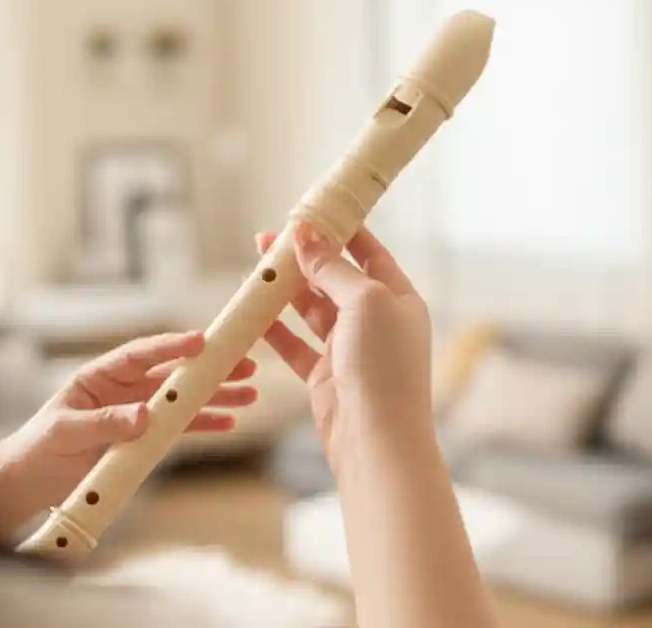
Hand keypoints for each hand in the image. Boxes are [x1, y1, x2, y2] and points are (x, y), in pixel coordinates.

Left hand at [0, 331, 256, 540]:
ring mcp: (134, 414)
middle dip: (208, 369)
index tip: (200, 341)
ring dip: (214, 397)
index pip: (140, 354)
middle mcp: (121, 390)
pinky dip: (202, 425)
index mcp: (99, 376)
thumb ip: (104, 423)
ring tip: (249, 394)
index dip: (171, 346)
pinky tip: (227, 422)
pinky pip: (177, 428)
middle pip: (171, 374)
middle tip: (244, 363)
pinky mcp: (141, 439)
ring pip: (181, 401)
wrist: (25, 484)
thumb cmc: (36, 449)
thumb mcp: (66, 433)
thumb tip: (144, 415)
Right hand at [257, 222, 432, 476]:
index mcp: (398, 298)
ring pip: (310, 309)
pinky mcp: (322, 375)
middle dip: (303, 258)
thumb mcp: (364, 302)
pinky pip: (293, 343)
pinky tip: (253, 310)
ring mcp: (348, 349)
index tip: (311, 211)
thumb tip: (305, 233)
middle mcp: (375, 321)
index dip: (341, 231)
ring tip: (256, 267)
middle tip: (268, 239)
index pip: (369, 253)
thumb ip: (331, 268)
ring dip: (284, 289)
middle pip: (334, 278)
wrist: (377, 439)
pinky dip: (273, 327)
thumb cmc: (384, 366)